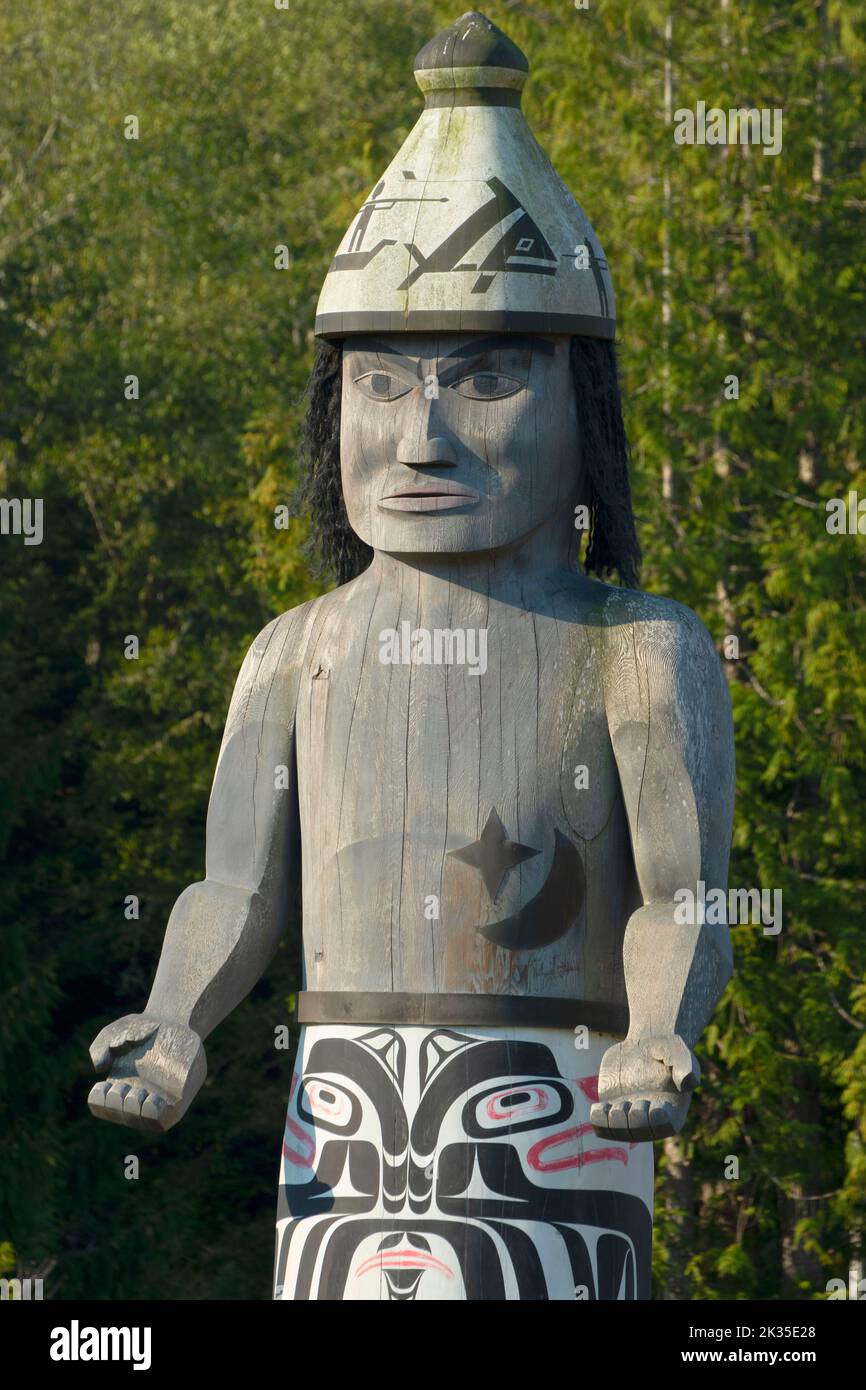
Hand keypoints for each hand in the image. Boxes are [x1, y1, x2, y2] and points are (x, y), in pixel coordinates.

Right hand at [87, 1014, 205, 1132]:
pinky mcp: (180, 1095)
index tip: (106, 1083)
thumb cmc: (141, 1028)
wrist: (173, 1019)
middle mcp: (138, 1094)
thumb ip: (100, 1046)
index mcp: (119, 1084)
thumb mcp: (115, 1031)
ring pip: (145, 1121)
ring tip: (138, 1092)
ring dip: (136, 1111)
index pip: (103, 1106)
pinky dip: (156, 1113)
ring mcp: (160, 1096)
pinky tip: (153, 1097)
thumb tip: (99, 1068)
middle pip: (122, 1115)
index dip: (100, 1101)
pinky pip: (168, 1118)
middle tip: (124, 1086)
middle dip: (118, 1104)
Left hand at [590, 1034, 699, 1142]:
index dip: (653, 1120)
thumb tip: (687, 1083)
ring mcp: (628, 1112)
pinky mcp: (611, 1105)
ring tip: (616, 1106)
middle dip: (635, 1119)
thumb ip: (686, 1067)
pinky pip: (601, 1122)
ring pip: (618, 1129)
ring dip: (615, 1122)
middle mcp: (649, 1117)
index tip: (649, 1103)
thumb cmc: (667, 1049)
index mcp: (671, 1111)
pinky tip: (598, 1108)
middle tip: (636, 1101)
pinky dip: (598, 1119)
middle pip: (638, 1130)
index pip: (662, 1126)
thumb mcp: (679, 1053)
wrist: (645, 1042)